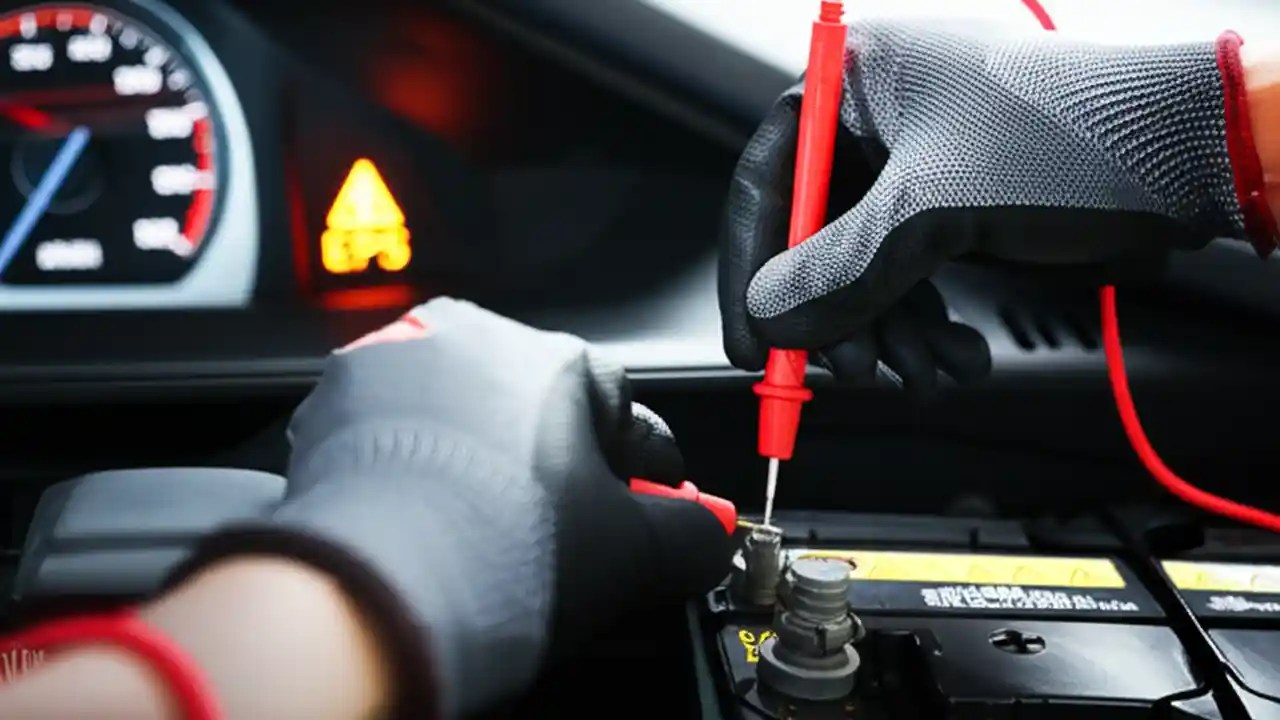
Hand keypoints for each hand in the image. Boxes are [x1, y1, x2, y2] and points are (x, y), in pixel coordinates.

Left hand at [173, 298, 732, 717]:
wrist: (374, 589)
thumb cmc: (508, 555)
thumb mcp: (632, 556)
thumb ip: (691, 537)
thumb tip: (705, 538)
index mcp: (557, 360)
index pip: (623, 412)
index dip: (643, 470)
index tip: (648, 506)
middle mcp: (475, 340)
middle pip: (535, 407)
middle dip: (550, 463)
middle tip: (556, 529)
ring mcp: (395, 365)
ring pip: (460, 414)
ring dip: (476, 458)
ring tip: (478, 528)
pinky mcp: (332, 405)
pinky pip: (391, 433)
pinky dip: (411, 468)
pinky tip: (420, 518)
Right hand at [722, 21, 1257, 382]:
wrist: (1188, 158)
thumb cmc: (1073, 139)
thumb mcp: (933, 208)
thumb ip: (840, 268)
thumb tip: (770, 315)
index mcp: (856, 81)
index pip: (767, 177)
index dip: (753, 264)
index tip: (752, 335)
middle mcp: (877, 121)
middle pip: (814, 235)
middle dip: (836, 315)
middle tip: (849, 370)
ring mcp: (916, 168)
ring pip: (864, 269)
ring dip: (887, 335)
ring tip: (918, 375)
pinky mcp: (951, 209)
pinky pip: (909, 278)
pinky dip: (926, 329)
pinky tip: (954, 362)